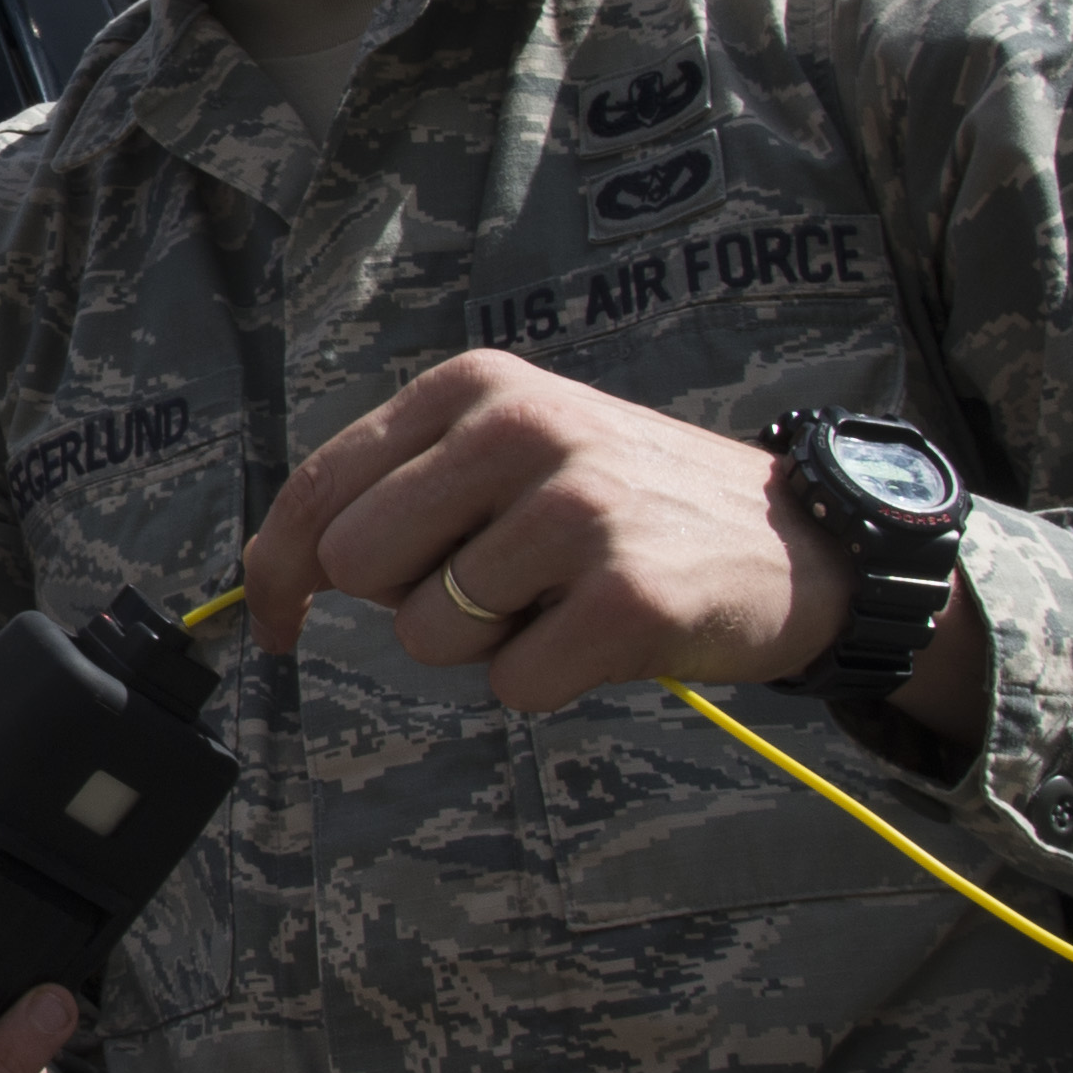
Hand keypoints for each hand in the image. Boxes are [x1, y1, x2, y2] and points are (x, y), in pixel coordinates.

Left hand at [243, 353, 974, 729]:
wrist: (797, 537)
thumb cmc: (628, 502)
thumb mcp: (517, 449)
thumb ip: (404, 486)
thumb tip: (279, 576)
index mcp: (476, 388)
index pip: (319, 489)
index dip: (276, 572)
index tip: (276, 626)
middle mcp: (520, 431)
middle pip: (358, 567)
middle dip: (406, 600)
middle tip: (492, 589)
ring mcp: (577, 511)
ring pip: (428, 634)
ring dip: (486, 644)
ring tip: (564, 598)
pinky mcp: (626, 600)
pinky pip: (511, 684)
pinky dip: (546, 681)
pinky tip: (601, 635)